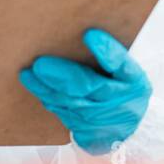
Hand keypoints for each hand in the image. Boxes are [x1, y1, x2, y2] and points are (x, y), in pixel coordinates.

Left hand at [19, 29, 151, 155]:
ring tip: (29, 73)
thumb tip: (79, 31)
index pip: (122, 64)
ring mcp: (103, 118)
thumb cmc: (122, 86)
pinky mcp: (87, 132)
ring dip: (47, 88)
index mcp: (134, 80)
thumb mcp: (126, 71)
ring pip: (70, 102)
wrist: (126, 126)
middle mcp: (120, 100)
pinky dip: (48, 98)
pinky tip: (35, 86)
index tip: (90, 34)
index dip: (107, 51)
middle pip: (89, 86)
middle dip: (63, 75)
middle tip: (41, 64)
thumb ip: (109, 55)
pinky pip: (63, 113)